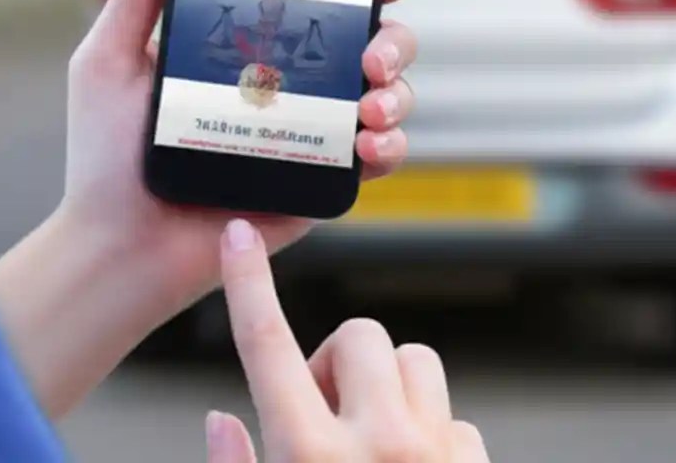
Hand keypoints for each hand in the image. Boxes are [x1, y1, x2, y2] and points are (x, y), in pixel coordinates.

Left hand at [59, 0, 420, 320]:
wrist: (119, 243)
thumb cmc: (107, 155)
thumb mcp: (111, 57)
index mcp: (252, 44)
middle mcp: (291, 82)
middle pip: (373, 40)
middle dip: (393, 37)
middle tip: (370, 52)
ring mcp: (311, 131)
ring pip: (389, 94)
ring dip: (398, 91)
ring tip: (369, 104)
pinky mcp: (320, 180)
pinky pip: (379, 157)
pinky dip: (390, 146)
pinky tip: (366, 145)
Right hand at [205, 219, 489, 462]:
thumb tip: (221, 418)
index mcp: (308, 457)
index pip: (266, 345)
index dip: (248, 283)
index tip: (241, 235)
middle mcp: (377, 446)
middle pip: (358, 335)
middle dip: (340, 363)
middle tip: (329, 418)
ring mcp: (434, 454)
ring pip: (415, 361)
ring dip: (391, 390)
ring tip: (375, 445)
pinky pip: (455, 418)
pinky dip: (432, 437)